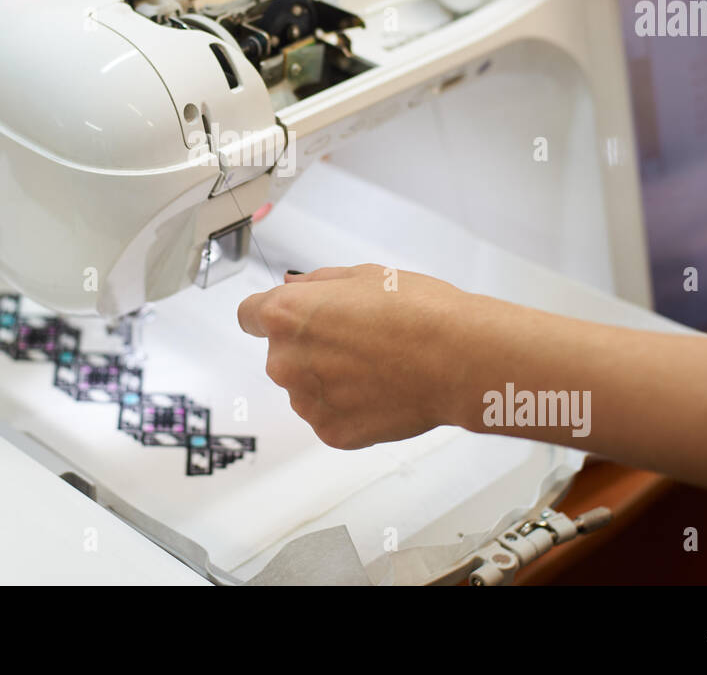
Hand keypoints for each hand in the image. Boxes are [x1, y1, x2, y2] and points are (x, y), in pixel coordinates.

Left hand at [236, 264, 470, 448]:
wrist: (457, 358)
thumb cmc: (417, 311)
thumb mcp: (363, 275)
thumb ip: (316, 284)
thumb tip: (292, 287)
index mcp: (286, 315)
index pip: (249, 316)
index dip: (271, 316)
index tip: (290, 320)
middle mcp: (285, 360)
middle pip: (282, 354)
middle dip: (309, 348)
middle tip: (356, 342)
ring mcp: (306, 402)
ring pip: (305, 388)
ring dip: (328, 380)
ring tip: (376, 367)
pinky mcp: (330, 432)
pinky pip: (330, 417)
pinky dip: (349, 408)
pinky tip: (382, 392)